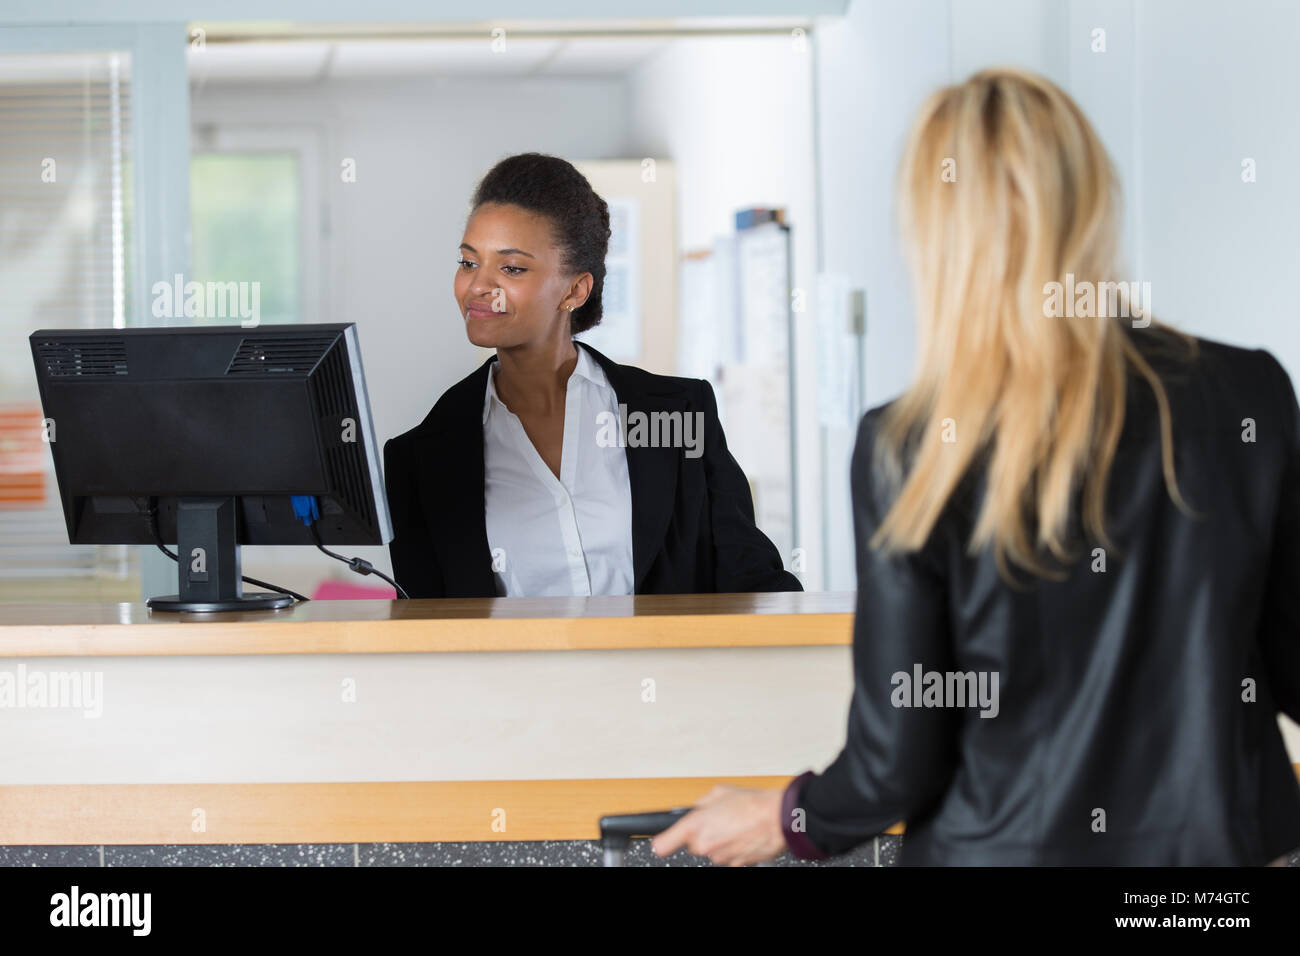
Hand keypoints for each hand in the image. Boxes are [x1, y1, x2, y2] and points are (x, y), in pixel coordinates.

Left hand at [651, 785, 785, 865]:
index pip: (662, 845)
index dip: (663, 842)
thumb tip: (698, 809)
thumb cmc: (752, 804)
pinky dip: (733, 848)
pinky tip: (744, 835)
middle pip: (693, 845)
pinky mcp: (736, 865)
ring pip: (712, 851)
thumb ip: (702, 804)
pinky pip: (728, 856)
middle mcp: (705, 846)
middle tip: (719, 820)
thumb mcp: (719, 792)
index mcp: (695, 826)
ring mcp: (720, 858)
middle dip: (703, 834)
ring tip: (736, 825)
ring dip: (720, 840)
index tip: (662, 841)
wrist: (778, 819)